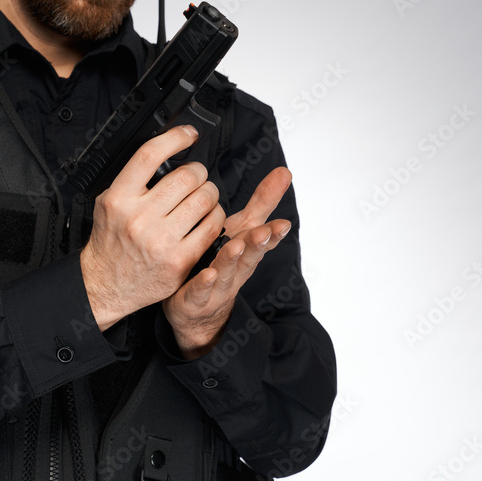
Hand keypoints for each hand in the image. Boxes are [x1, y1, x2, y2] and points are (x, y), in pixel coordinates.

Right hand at [80, 126, 225, 330]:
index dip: (175, 138)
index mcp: (119, 198)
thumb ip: (133, 179)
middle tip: (197, 177)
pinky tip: (208, 218)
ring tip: (203, 197)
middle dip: (198, 172)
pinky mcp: (179, 260)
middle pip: (186, 176)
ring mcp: (160, 241)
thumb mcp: (109, 202)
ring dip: (210, 193)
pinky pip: (212, 227)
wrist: (106, 284)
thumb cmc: (110, 241)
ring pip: (204, 199)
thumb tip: (166, 151)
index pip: (150, 155)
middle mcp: (139, 218)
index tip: (188, 134)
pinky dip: (215, 217)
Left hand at [162, 167, 292, 358]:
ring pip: (226, 272)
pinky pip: (200, 291)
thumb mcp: (241, 230)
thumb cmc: (219, 259)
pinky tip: (207, 274)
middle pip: (248, 257)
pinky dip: (204, 284)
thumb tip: (285, 171)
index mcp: (247, 251)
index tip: (283, 224)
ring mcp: (217, 287)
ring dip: (231, 260)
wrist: (197, 309)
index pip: (263, 241)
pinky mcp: (196, 299)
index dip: (273, 234)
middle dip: (257, 245)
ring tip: (236, 246)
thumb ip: (262, 203)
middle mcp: (236, 270)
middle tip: (263, 232)